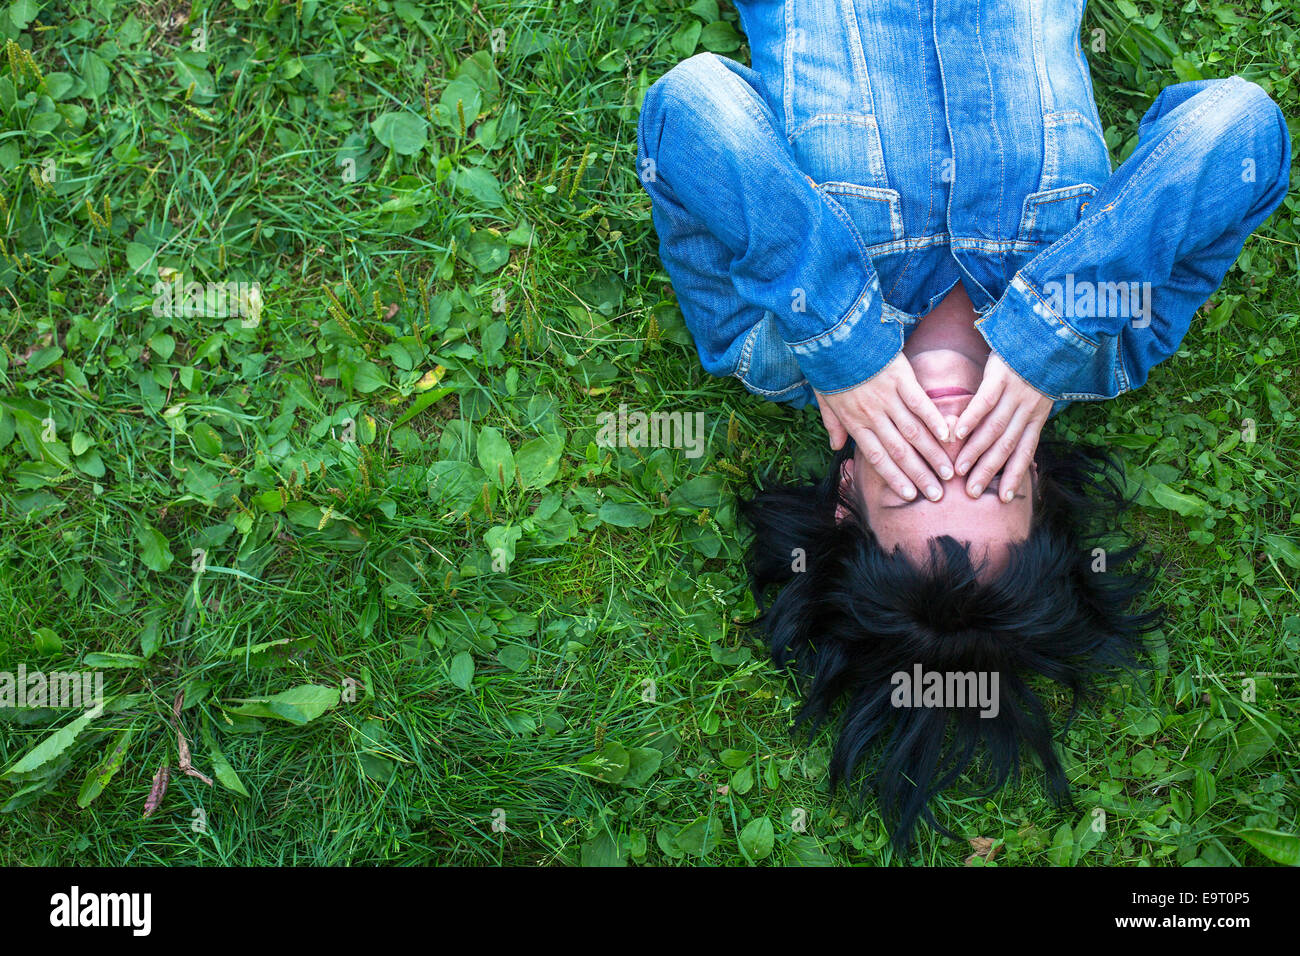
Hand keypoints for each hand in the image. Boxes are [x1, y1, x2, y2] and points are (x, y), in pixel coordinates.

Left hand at [813, 353, 953, 501]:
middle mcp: (872, 415)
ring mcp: (887, 397)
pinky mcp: (900, 378)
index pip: (877, 458)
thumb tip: (835, 448)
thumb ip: (832, 424)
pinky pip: (920, 403)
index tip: (911, 495)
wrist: (834, 334)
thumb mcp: (824, 399)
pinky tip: (948, 436)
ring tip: (949, 472)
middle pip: (899, 451)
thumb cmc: (830, 368)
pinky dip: (934, 420)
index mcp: (854, 422)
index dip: (895, 478)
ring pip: (913, 432)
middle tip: (938, 494)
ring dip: (932, 454)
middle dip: (919, 475)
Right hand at [951, 352, 1052, 499]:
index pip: (1025, 452)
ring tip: (958, 470)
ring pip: (994, 429)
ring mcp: (1015, 394)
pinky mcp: (1001, 377)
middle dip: (989, 472)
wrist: (1042, 334)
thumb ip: (1022, 419)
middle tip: (971, 492)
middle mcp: (1027, 410)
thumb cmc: (1034, 368)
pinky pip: (985, 402)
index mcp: (1036, 417)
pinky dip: (971, 419)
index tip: (1003, 498)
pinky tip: (956, 433)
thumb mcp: (1036, 396)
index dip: (1015, 475)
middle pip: (1006, 446)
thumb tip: (1008, 444)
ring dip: (975, 452)